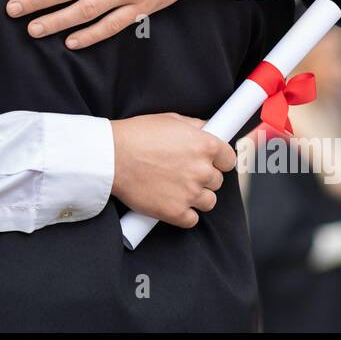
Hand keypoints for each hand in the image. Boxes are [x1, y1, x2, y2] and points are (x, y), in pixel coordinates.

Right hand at [110, 113, 237, 228]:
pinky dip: (184, 214)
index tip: (212, 162)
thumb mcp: (169, 119)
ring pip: (209, 202)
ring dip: (197, 197)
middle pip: (218, 181)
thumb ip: (194, 126)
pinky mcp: (176, 212)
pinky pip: (192, 220)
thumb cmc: (135, 135)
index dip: (220, 160)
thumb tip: (209, 129)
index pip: (229, 159)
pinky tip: (172, 203)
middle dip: (204, 177)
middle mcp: (201, 170)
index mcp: (204, 145)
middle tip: (184, 172)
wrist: (110, 156)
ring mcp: (190, 193)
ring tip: (178, 189)